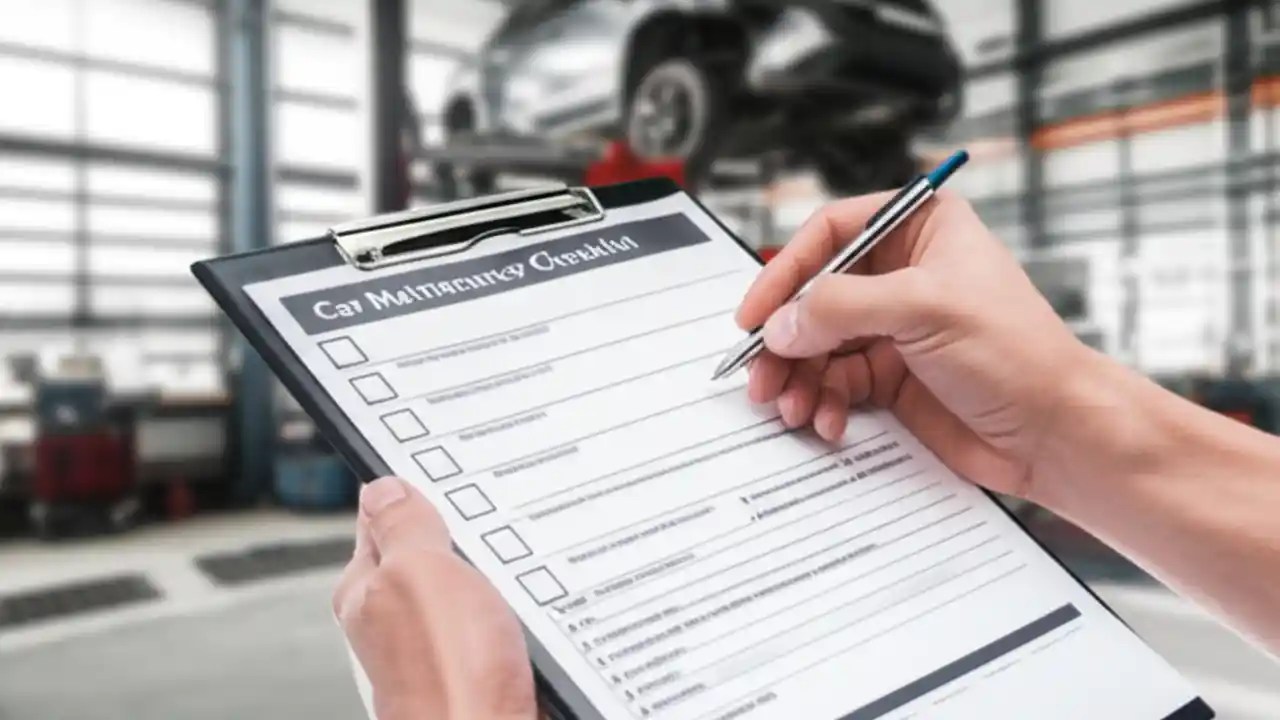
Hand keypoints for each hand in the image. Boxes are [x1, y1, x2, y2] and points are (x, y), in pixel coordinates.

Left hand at [333, 477, 536, 719]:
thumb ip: (403, 527)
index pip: (385, 518)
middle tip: (503, 524)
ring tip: (530, 573)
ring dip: (510, 577)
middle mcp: (402, 619)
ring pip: (482, 587)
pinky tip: (547, 614)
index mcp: (370, 590)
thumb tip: (384, 488)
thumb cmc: (447, 680)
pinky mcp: (486, 670)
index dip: (416, 489)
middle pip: (440, 551)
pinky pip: (511, 624)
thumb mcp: (419, 575)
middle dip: (474, 535)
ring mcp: (446, 647)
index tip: (453, 467)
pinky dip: (530, 615)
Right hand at [736, 191, 1091, 499]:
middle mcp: (905, 275)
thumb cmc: (1019, 354)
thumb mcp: (924, 309)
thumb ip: (841, 308)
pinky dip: (823, 403)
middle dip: (785, 339)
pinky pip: (836, 384)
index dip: (786, 271)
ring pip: (818, 345)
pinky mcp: (893, 378)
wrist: (1056, 434)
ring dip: (798, 378)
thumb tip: (780, 324)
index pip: (830, 234)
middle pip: (815, 296)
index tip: (754, 313)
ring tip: (792, 406)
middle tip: (760, 374)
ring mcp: (896, 329)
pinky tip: (827, 420)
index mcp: (922, 231)